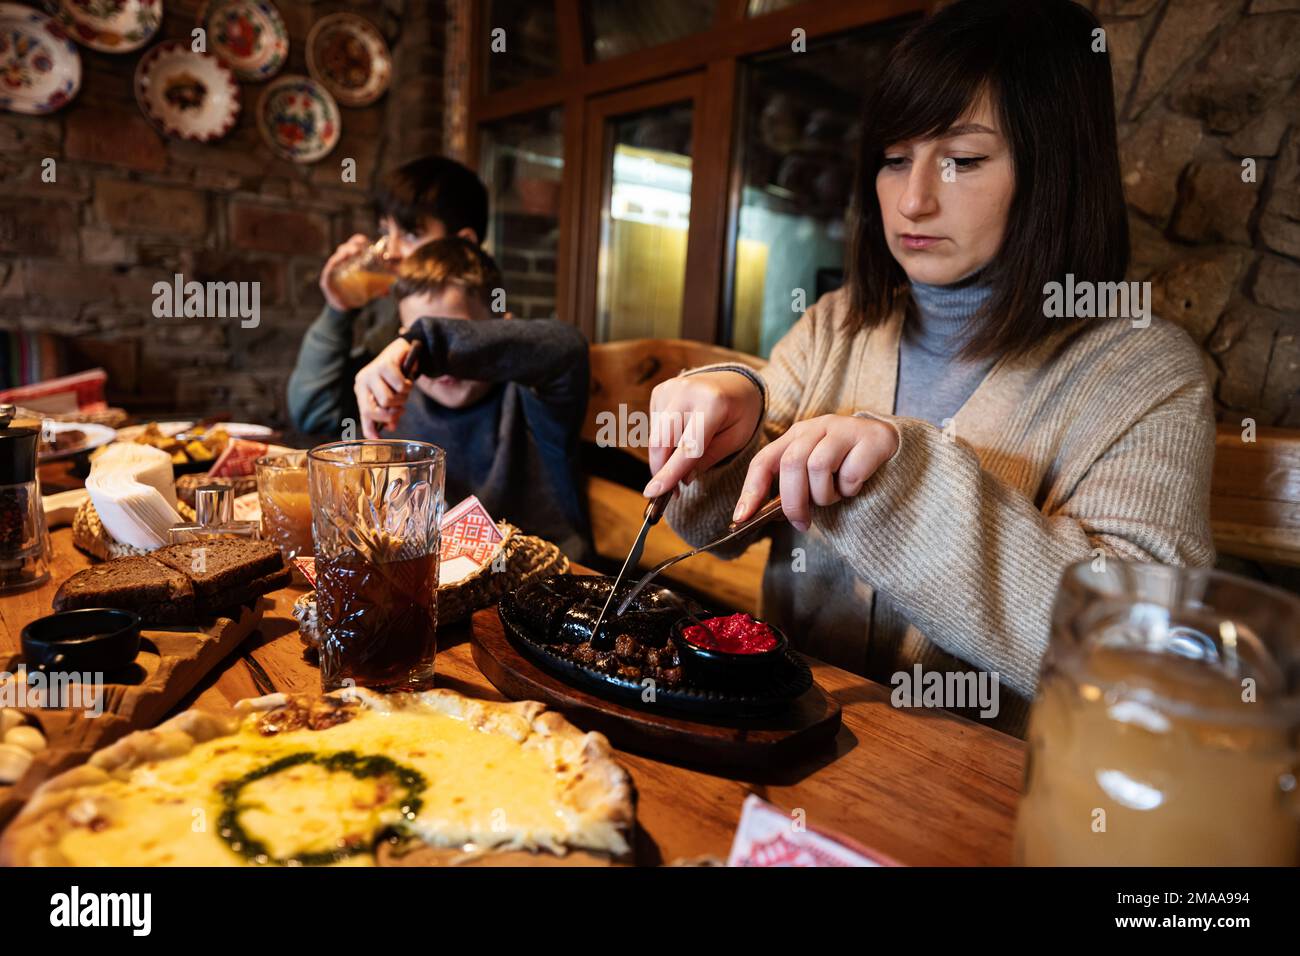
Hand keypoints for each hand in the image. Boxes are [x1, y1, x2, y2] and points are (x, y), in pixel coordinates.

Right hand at [320, 234, 372, 311]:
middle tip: (359, 249)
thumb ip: (379, 289)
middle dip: (351, 246)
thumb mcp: (370, 291)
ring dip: (344, 253)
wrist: (344, 311)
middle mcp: (340, 264)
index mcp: (350, 262)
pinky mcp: (327, 280)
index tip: (364, 240)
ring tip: (353, 252)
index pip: (352, 246)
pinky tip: (339, 259)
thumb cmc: (356, 296)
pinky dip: (334, 262)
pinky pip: (329, 269)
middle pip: (344, 249)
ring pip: (337, 257)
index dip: (357, 241)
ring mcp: (332, 271)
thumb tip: (388, 290)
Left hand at [354, 338, 413, 437]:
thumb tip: (389, 428)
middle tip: (401, 407)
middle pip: (376, 410)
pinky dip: (407, 386)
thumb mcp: (391, 395)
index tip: (376, 439)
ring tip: (404, 389)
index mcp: (362, 390)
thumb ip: (388, 412)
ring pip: (388, 399)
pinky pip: (399, 386)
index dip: (370, 428)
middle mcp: (363, 381)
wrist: (404, 350)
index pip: (364, 414)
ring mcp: (372, 372)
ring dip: (402, 398)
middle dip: (392, 413)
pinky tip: (407, 380)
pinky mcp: (385, 365)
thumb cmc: (396, 376)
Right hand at [642, 371, 763, 497]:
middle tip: (672, 491)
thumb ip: (709, 458)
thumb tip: (683, 479)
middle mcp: (687, 391)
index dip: (670, 472)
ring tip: (683, 460)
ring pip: (655, 437)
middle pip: (662, 442)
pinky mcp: (660, 390)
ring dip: (664, 457)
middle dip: (662, 470)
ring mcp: (670, 388)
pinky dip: (664, 441)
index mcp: (713, 404)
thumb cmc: (739, 414)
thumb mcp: (736, 439)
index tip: (653, 493)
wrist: (736, 382)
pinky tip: (681, 436)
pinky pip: (654, 427)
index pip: (687, 446)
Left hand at [732, 415, 898, 531]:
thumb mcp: (815, 470)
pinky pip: (851, 472)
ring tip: (836, 496)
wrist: (893, 445)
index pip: (765, 460)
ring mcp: (845, 429)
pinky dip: (850, 488)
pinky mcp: (872, 438)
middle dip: (794, 501)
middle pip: (791, 463)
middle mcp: (818, 426)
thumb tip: (759, 515)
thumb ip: (792, 485)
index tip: (742, 518)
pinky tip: (857, 486)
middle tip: (803, 522)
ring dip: (825, 494)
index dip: (751, 490)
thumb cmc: (847, 464)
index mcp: (797, 435)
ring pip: (819, 466)